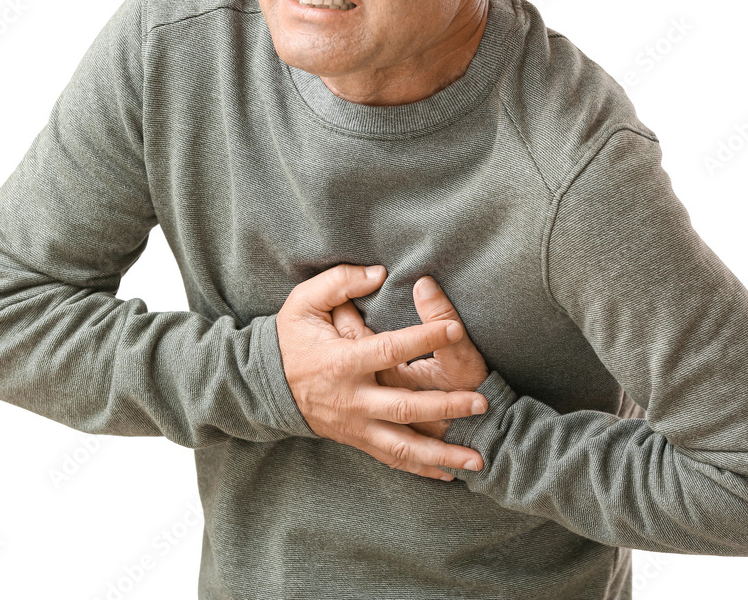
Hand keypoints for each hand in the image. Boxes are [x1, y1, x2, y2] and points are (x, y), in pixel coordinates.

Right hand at [276, 264, 487, 480]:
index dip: (424, 338)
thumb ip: (340, 283)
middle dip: (446, 406)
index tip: (455, 328)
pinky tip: (452, 475)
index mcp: (343, 362)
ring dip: (443, 454)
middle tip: (481, 401)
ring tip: (477, 458)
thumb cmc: (291, 340)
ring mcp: (357, 425)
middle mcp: (353, 399)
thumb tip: (379, 272)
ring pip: (405, 446)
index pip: (390, 349)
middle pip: (406, 407)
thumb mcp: (303, 303)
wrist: (266, 387)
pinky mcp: (359, 440)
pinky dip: (423, 470)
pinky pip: (394, 459)